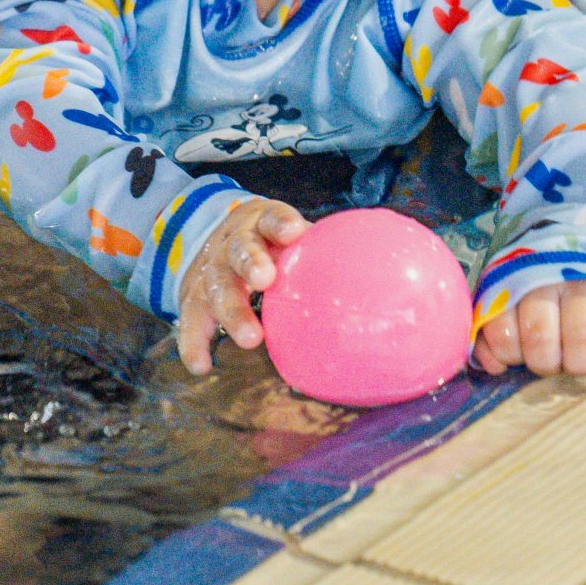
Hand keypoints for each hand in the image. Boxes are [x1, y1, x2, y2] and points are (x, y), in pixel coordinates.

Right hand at [174, 198, 307, 375]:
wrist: (213, 240)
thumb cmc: (270, 245)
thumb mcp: (288, 236)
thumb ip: (324, 252)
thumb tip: (394, 280)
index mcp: (260, 225)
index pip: (272, 218)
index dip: (282, 224)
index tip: (295, 232)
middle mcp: (231, 245)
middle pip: (239, 251)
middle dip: (252, 263)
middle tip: (265, 278)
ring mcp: (210, 272)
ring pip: (217, 288)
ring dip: (232, 312)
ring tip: (250, 338)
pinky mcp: (193, 298)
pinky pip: (190, 322)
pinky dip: (193, 343)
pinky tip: (201, 366)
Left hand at [472, 281, 585, 377]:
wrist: (580, 248)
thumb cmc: (536, 287)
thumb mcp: (506, 301)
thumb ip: (492, 334)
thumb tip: (494, 367)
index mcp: (513, 281)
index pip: (503, 331)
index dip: (509, 354)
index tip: (518, 355)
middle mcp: (550, 279)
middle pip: (542, 339)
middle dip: (545, 364)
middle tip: (552, 362)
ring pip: (582, 341)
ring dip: (578, 364)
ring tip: (577, 361)